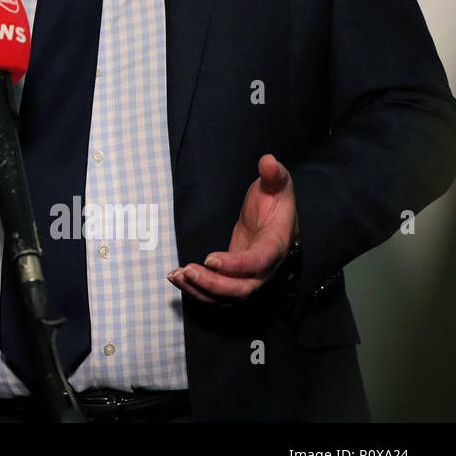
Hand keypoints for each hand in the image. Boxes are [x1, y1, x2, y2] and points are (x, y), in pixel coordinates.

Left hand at [168, 153, 298, 304]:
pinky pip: (218, 292)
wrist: (277, 219)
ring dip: (201, 290)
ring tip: (176, 276)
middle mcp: (264, 268)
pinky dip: (197, 289)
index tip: (210, 259)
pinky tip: (177, 277)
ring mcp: (249, 276)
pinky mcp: (235, 277)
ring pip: (228, 296)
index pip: (258, 261)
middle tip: (187, 271)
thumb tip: (269, 159)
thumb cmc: (276, 201)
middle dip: (213, 284)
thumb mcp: (278, 184)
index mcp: (275, 245)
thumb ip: (274, 175)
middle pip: (242, 288)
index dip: (236, 264)